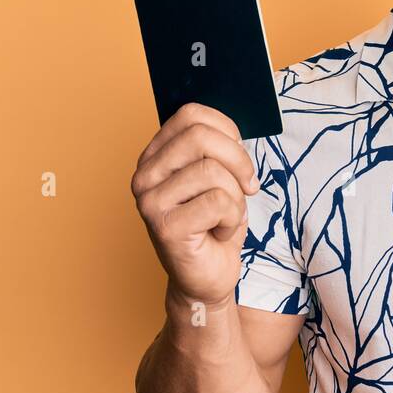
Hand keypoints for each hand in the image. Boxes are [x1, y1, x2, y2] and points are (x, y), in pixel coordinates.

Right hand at [131, 102, 260, 307]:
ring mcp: (149, 200)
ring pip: (213, 172)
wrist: (208, 277)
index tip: (239, 160)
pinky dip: (232, 219)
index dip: (227, 131)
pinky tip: (219, 233)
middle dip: (238, 161)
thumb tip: (233, 132)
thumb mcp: (221, 177)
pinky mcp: (163, 226)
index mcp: (156, 155)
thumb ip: (218, 148)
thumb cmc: (216, 224)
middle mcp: (145, 174)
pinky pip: (218, 203)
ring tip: (226, 216)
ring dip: (236, 197)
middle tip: (248, 187)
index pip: (191, 115)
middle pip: (201, 136)